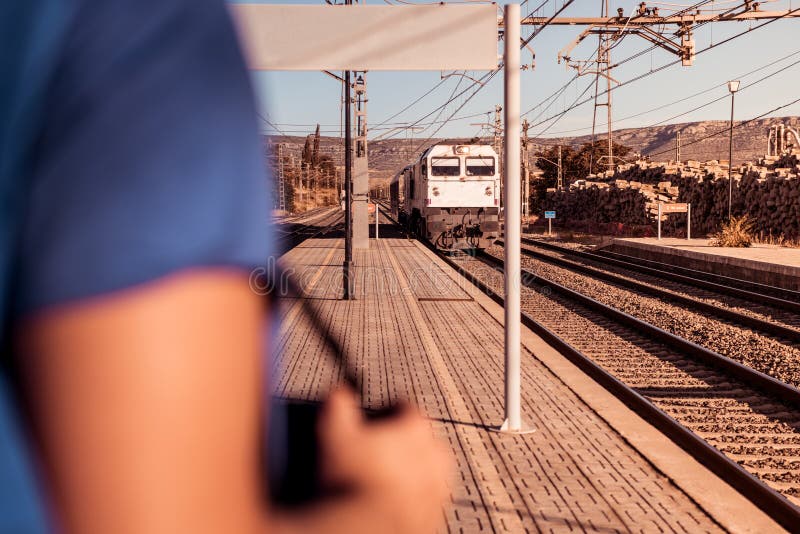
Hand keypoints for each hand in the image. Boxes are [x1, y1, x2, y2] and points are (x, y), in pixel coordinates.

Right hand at [317, 389, 451, 533]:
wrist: (370, 531)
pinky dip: (408, 497)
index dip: (382, 412)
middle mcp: (436, 455)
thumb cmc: (352, 481)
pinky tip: (384, 503)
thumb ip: (337, 405)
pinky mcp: (437, 515)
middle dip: (399, 443)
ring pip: (424, 470)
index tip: (367, 424)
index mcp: (416, 427)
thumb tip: (339, 393)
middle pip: (419, 439)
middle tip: (372, 455)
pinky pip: (423, 498)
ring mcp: (439, 487)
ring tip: (377, 482)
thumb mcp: (333, 434)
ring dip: (406, 471)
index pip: (404, 407)